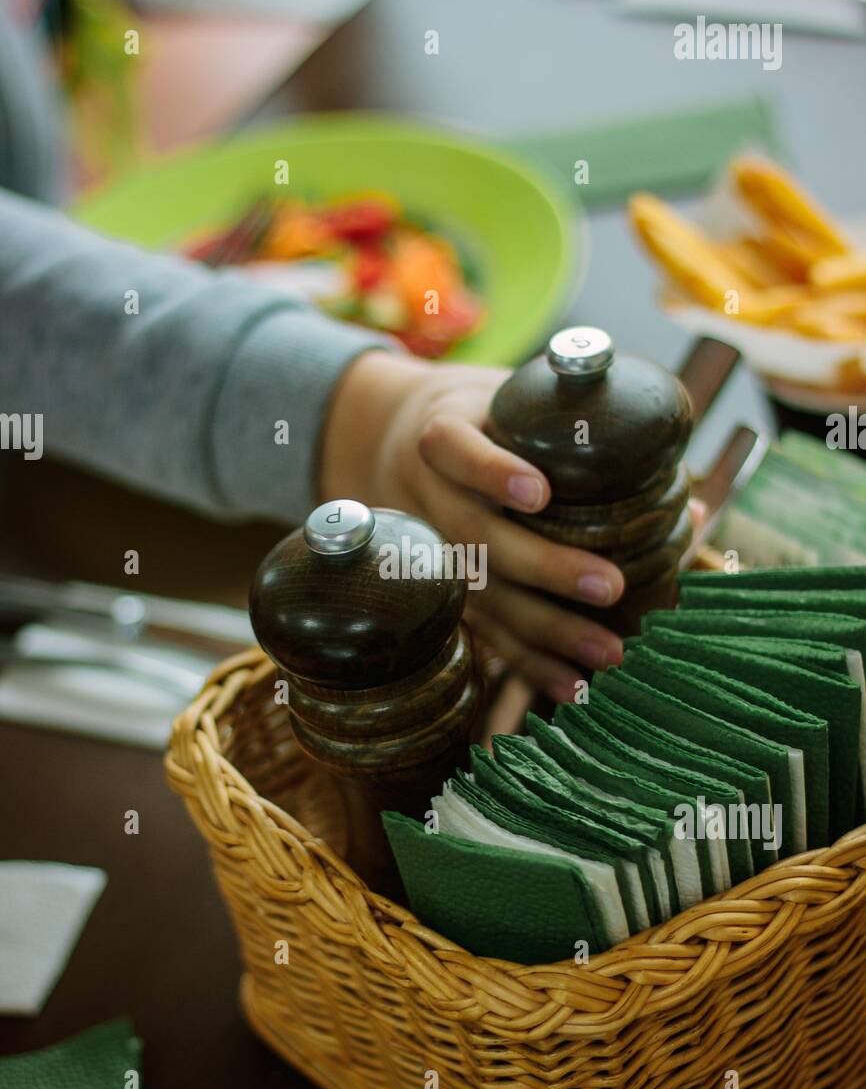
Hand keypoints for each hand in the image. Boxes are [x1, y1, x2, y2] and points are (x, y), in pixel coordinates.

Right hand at [319, 348, 625, 700]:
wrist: (383, 440)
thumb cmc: (482, 419)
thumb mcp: (511, 400)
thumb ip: (587, 441)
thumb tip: (691, 502)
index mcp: (442, 436)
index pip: (455, 449)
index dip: (492, 472)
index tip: (539, 491)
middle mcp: (429, 496)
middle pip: (478, 538)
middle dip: (546, 566)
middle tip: (611, 586)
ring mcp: (431, 550)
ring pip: (483, 596)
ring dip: (548, 629)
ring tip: (608, 652)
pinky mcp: (442, 594)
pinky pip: (484, 632)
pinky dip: (529, 663)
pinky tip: (572, 688)